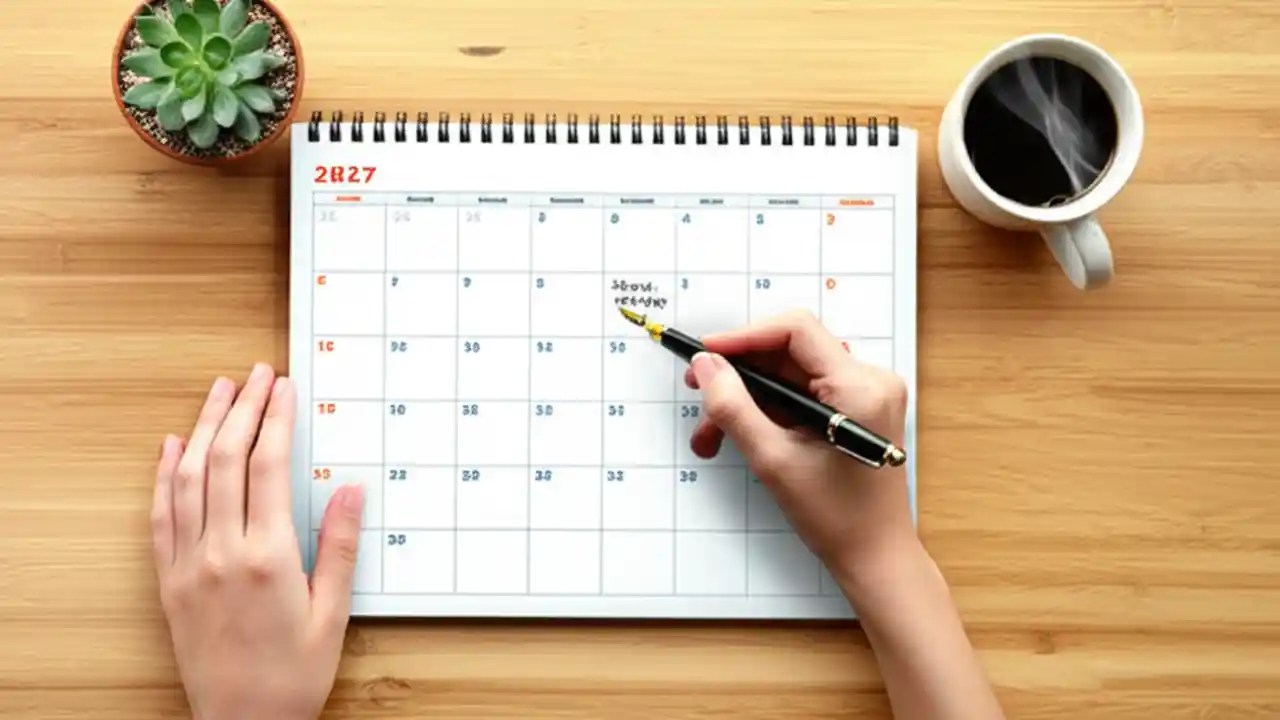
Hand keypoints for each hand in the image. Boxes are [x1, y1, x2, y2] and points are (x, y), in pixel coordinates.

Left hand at [151, 363, 363, 719]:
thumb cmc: (294, 677)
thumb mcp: (333, 614)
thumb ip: (339, 546)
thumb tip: (350, 488)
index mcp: (268, 557)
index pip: (269, 467)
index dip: (276, 419)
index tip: (284, 387)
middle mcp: (221, 553)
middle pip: (228, 461)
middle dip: (242, 409)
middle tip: (255, 375)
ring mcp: (188, 565)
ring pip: (189, 479)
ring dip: (204, 429)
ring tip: (218, 392)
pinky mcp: (168, 582)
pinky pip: (160, 516)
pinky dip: (164, 476)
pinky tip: (172, 447)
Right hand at [684, 311, 915, 598]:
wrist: (874, 556)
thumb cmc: (837, 518)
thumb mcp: (772, 460)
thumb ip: (734, 407)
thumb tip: (706, 365)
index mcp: (860, 387)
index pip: (795, 331)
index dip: (744, 336)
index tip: (705, 353)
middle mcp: (870, 380)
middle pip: (789, 352)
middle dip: (738, 375)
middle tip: (698, 393)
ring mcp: (866, 394)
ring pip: (790, 374)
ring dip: (748, 397)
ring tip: (712, 434)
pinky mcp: (856, 409)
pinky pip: (803, 391)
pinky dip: (769, 409)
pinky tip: (741, 434)